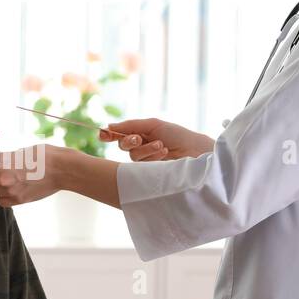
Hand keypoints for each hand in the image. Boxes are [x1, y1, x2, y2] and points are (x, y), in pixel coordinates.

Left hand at [0, 144, 63, 206]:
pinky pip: (1, 201)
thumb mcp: (20, 151)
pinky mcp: (19, 200)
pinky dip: (2, 196)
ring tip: (1, 178)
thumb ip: (2, 157)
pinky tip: (9, 188)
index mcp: (1, 163)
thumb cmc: (43, 155)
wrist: (63, 169)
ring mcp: (11, 191)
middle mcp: (3, 179)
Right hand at [99, 117, 213, 160]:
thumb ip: (131, 125)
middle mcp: (142, 148)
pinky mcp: (149, 173)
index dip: (109, 135)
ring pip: (132, 155)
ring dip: (146, 149)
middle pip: (123, 145)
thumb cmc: (178, 136)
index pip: (120, 135)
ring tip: (162, 146)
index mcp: (142, 135)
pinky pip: (140, 165)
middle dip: (129, 141)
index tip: (102, 134)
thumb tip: (109, 126)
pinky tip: (164, 154)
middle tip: (139, 139)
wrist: (195, 151)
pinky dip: (152, 156)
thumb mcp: (153, 125)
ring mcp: (145, 162)